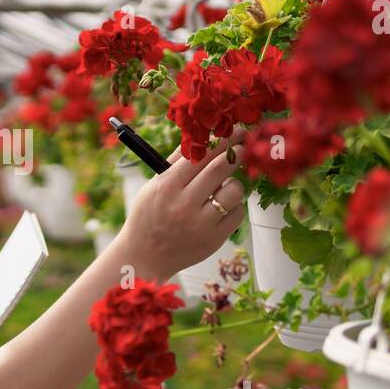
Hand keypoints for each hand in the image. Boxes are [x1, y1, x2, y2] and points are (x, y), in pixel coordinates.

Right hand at [116, 127, 247, 280]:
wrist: (144, 256)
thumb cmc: (149, 215)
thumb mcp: (153, 186)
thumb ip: (175, 163)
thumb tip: (198, 138)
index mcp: (166, 186)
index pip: (199, 156)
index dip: (220, 141)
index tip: (234, 132)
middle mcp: (184, 204)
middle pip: (219, 169)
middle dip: (237, 153)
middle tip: (245, 147)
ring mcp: (200, 224)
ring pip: (233, 192)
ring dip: (235, 183)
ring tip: (227, 186)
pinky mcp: (213, 240)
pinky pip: (237, 214)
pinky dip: (234, 207)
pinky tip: (223, 208)